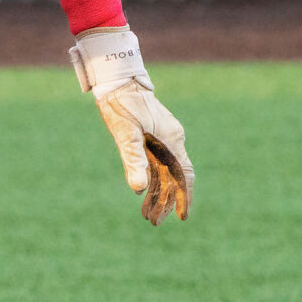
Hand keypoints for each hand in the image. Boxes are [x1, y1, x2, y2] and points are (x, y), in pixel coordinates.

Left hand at [70, 27, 194, 223]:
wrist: (116, 79)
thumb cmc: (122, 103)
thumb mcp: (125, 133)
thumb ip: (132, 159)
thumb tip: (137, 189)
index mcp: (172, 140)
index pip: (185, 175)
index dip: (185, 197)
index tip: (182, 217)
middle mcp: (171, 141)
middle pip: (173, 178)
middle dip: (166, 202)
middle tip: (153, 223)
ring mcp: (161, 139)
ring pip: (163, 173)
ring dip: (156, 194)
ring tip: (146, 216)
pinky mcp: (150, 137)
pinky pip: (154, 164)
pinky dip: (149, 180)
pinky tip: (141, 194)